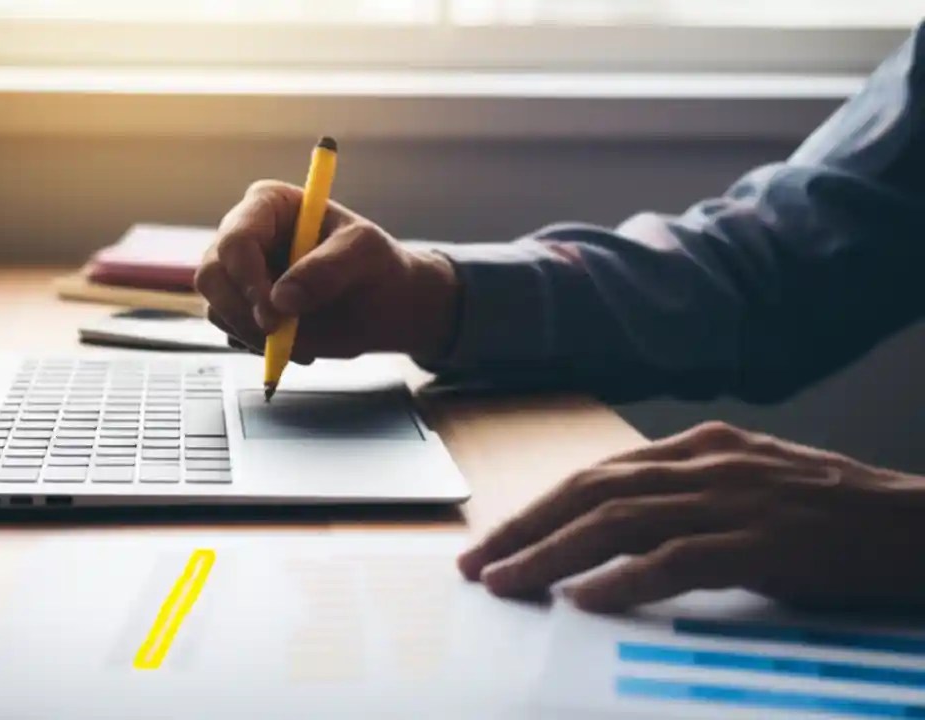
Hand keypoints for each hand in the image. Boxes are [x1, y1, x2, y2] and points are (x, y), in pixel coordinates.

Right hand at [195, 180, 460, 364]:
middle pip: (211, 276)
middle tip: (280, 336)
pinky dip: (262, 349)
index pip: (236, 239)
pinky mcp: (242, 309)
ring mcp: (239, 275)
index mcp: (269, 205)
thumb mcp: (364, 254)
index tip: (275, 315)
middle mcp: (245, 235)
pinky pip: (233, 334)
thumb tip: (282, 299)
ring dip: (256, 335)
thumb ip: (327, 270)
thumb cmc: (375, 265)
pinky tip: (297, 345)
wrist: (382, 305)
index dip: (247, 278)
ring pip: (218, 309)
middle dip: (242, 313)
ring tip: (303, 341)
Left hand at [457, 421, 924, 612]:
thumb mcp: (751, 491)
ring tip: (509, 585)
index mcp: (701, 447)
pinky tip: (584, 599)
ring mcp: (734, 498)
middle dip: (526, 530)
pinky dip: (623, 579)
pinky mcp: (763, 541)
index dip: (539, 508)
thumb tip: (617, 543)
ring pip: (619, 521)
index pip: (597, 473)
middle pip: (592, 491)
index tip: (496, 541)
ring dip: (553, 555)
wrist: (920, 524)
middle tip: (478, 567)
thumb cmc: (835, 516)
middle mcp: (707, 463)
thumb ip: (689, 505)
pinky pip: (676, 559)